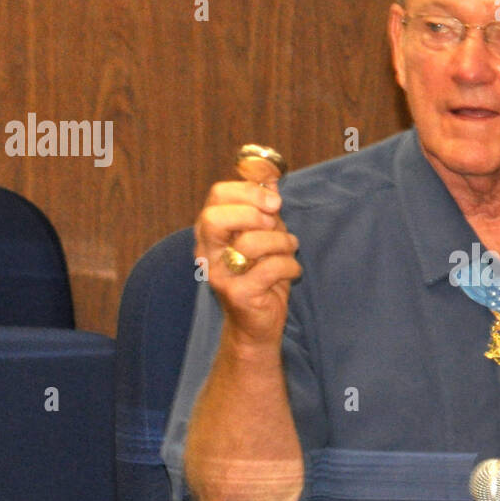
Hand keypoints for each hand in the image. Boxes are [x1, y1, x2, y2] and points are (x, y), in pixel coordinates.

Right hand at [193, 178, 300, 345]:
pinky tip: (292, 272)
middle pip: (215, 217)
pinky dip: (289, 266)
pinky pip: (269, 269)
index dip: (248, 190)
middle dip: (253, 212)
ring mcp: (218, 274)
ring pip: (250, 243)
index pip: (217, 195)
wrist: (257, 325)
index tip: (274, 201)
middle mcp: (207, 251)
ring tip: (290, 248)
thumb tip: (270, 175)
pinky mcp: (236, 294)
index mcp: (211, 231)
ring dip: (282, 242)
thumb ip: (264, 207)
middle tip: (275, 221)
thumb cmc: (262, 276)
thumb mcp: (265, 234)